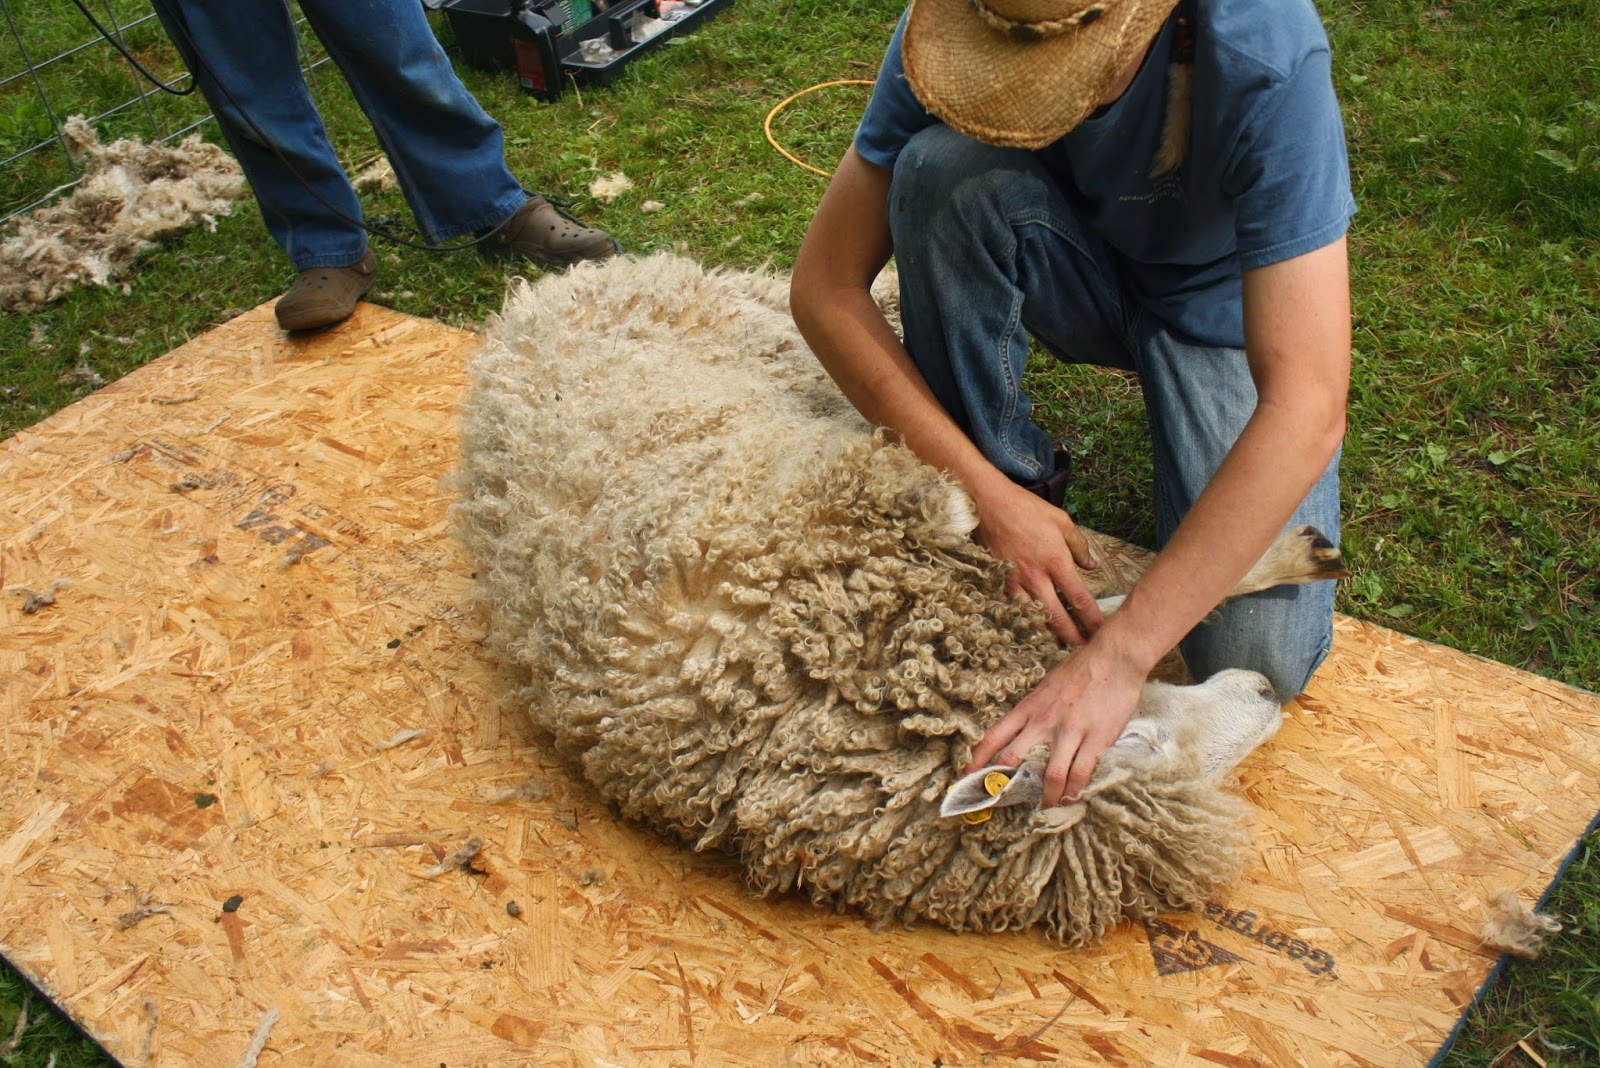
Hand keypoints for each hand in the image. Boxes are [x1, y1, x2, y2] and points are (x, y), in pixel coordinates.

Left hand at [964, 640, 1145, 806]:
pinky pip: (1081, 772)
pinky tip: (1072, 799)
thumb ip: (1036, 708)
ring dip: (1046, 798)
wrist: (1114, 657)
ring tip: (1045, 811)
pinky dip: (1075, 791)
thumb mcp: (1047, 685)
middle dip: (1003, 785)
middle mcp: (1043, 722)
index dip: (977, 759)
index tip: (967, 776)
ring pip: (1050, 774)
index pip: (994, 736)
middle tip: (999, 803)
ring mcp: (1069, 731)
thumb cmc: (1082, 668)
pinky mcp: (1096, 739)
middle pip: (1012, 759)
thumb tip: (1027, 727)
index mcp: (1028, 708)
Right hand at [973, 480, 1103, 645]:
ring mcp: (1014, 582)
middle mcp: (1036, 577)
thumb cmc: (1025, 509)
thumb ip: (1079, 546)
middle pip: (1057, 618)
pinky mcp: (997, 582)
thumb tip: (1091, 566)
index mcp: (1056, 562)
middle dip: (1071, 638)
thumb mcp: (1061, 521)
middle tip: (1083, 651)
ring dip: (1046, 635)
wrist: (989, 503)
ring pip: (1032, 618)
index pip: (1079, 599)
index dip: (1092, 620)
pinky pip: (1009, 608)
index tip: (1102, 632)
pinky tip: (1026, 630)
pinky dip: (1019, 621)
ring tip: (1058, 647)